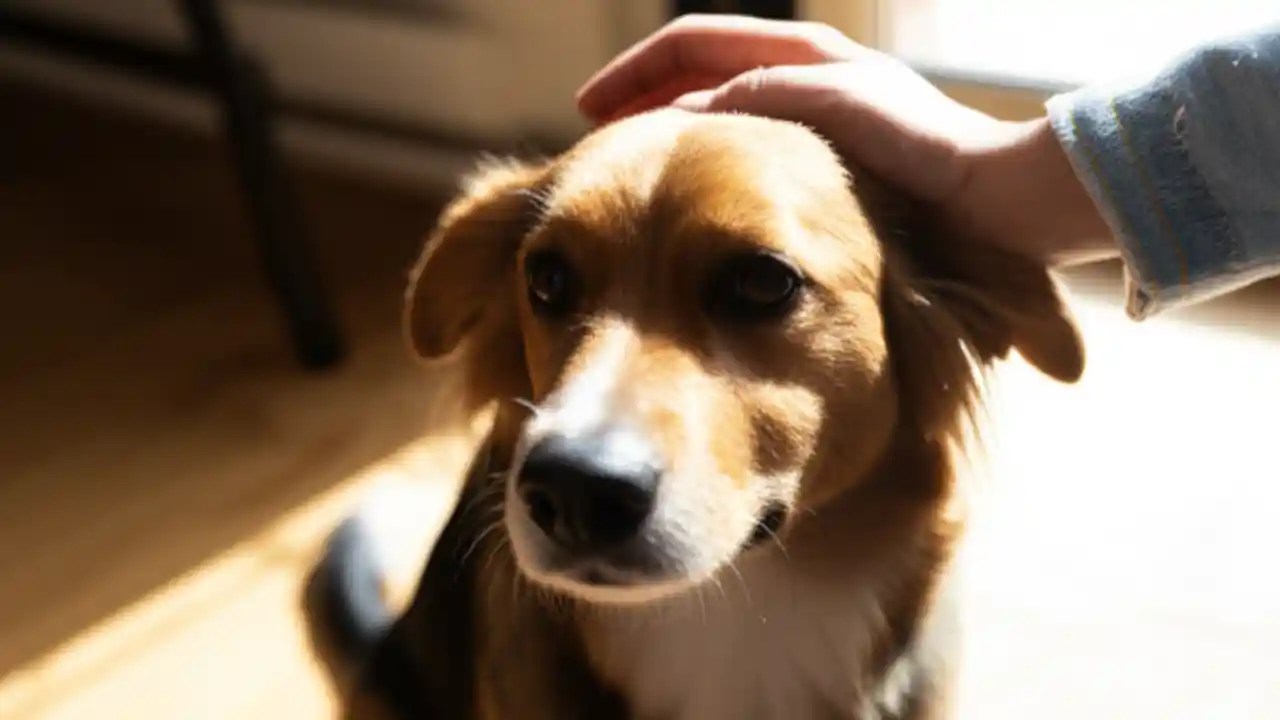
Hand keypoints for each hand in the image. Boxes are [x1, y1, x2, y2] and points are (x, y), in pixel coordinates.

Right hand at [576, 15, 1113, 264]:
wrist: (993, 199)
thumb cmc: (925, 148)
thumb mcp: (835, 107)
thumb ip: (762, 97)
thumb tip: (687, 112)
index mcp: (801, 53)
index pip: (691, 43)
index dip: (635, 72)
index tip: (590, 109)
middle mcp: (802, 76)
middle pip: (697, 73)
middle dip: (643, 98)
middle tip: (600, 139)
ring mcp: (812, 116)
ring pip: (718, 112)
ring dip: (671, 131)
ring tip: (636, 170)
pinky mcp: (826, 157)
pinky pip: (746, 148)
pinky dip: (709, 162)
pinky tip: (696, 200)